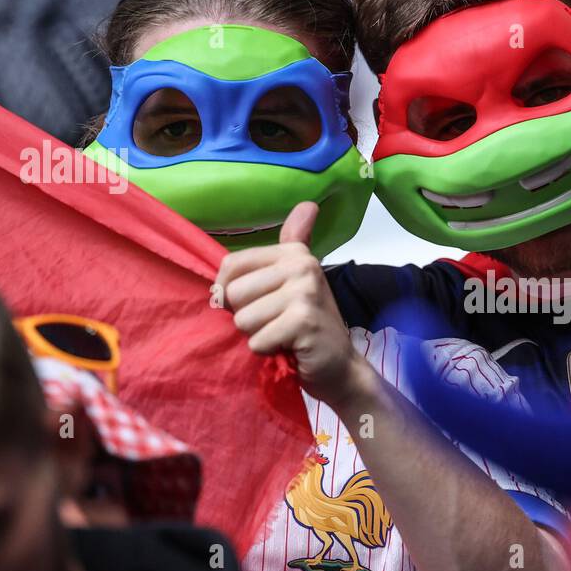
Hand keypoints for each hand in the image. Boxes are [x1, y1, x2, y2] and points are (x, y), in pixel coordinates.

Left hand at [215, 202, 371, 408]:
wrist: (340, 367)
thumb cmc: (307, 325)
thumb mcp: (297, 280)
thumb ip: (296, 241)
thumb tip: (310, 203)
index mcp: (294, 252)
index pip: (230, 266)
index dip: (232, 294)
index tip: (259, 304)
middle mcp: (302, 265)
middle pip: (233, 294)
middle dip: (247, 318)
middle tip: (276, 323)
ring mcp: (305, 292)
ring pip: (242, 319)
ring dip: (258, 336)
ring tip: (282, 336)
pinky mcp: (303, 321)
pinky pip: (257, 341)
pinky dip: (268, 352)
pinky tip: (290, 348)